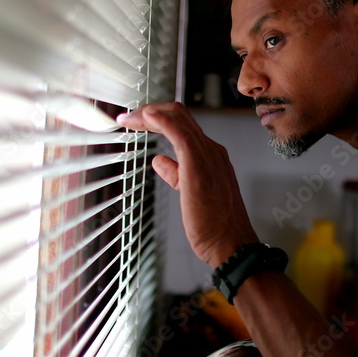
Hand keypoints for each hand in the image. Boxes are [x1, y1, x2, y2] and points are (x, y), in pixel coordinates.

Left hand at [117, 102, 258, 267]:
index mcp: (211, 156)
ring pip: (178, 118)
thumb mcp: (190, 194)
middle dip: (148, 112)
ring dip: (148, 114)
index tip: (137, 123)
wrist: (231, 244)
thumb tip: (160, 162)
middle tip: (126, 119)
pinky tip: (146, 116)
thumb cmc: (214, 227)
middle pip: (179, 115)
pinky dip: (162, 120)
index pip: (183, 125)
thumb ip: (176, 175)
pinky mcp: (198, 165)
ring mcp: (207, 155)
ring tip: (127, 120)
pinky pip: (179, 134)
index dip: (158, 119)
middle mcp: (211, 151)